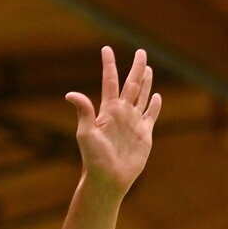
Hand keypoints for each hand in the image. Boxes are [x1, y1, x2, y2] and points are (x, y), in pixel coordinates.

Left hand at [67, 47, 161, 195]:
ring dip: (146, 83)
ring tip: (148, 68)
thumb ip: (83, 112)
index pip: (110, 82)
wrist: (108, 179)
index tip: (106, 49)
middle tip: (141, 51)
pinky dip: (154, 106)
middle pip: (131, 84)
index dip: (109, 65)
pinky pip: (151, 116)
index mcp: (107, 111)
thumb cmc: (94, 159)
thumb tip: (70, 94)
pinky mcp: (144, 135)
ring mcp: (133, 123)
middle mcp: (121, 114)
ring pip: (142, 97)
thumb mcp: (86, 134)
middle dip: (136, 68)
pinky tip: (156, 97)